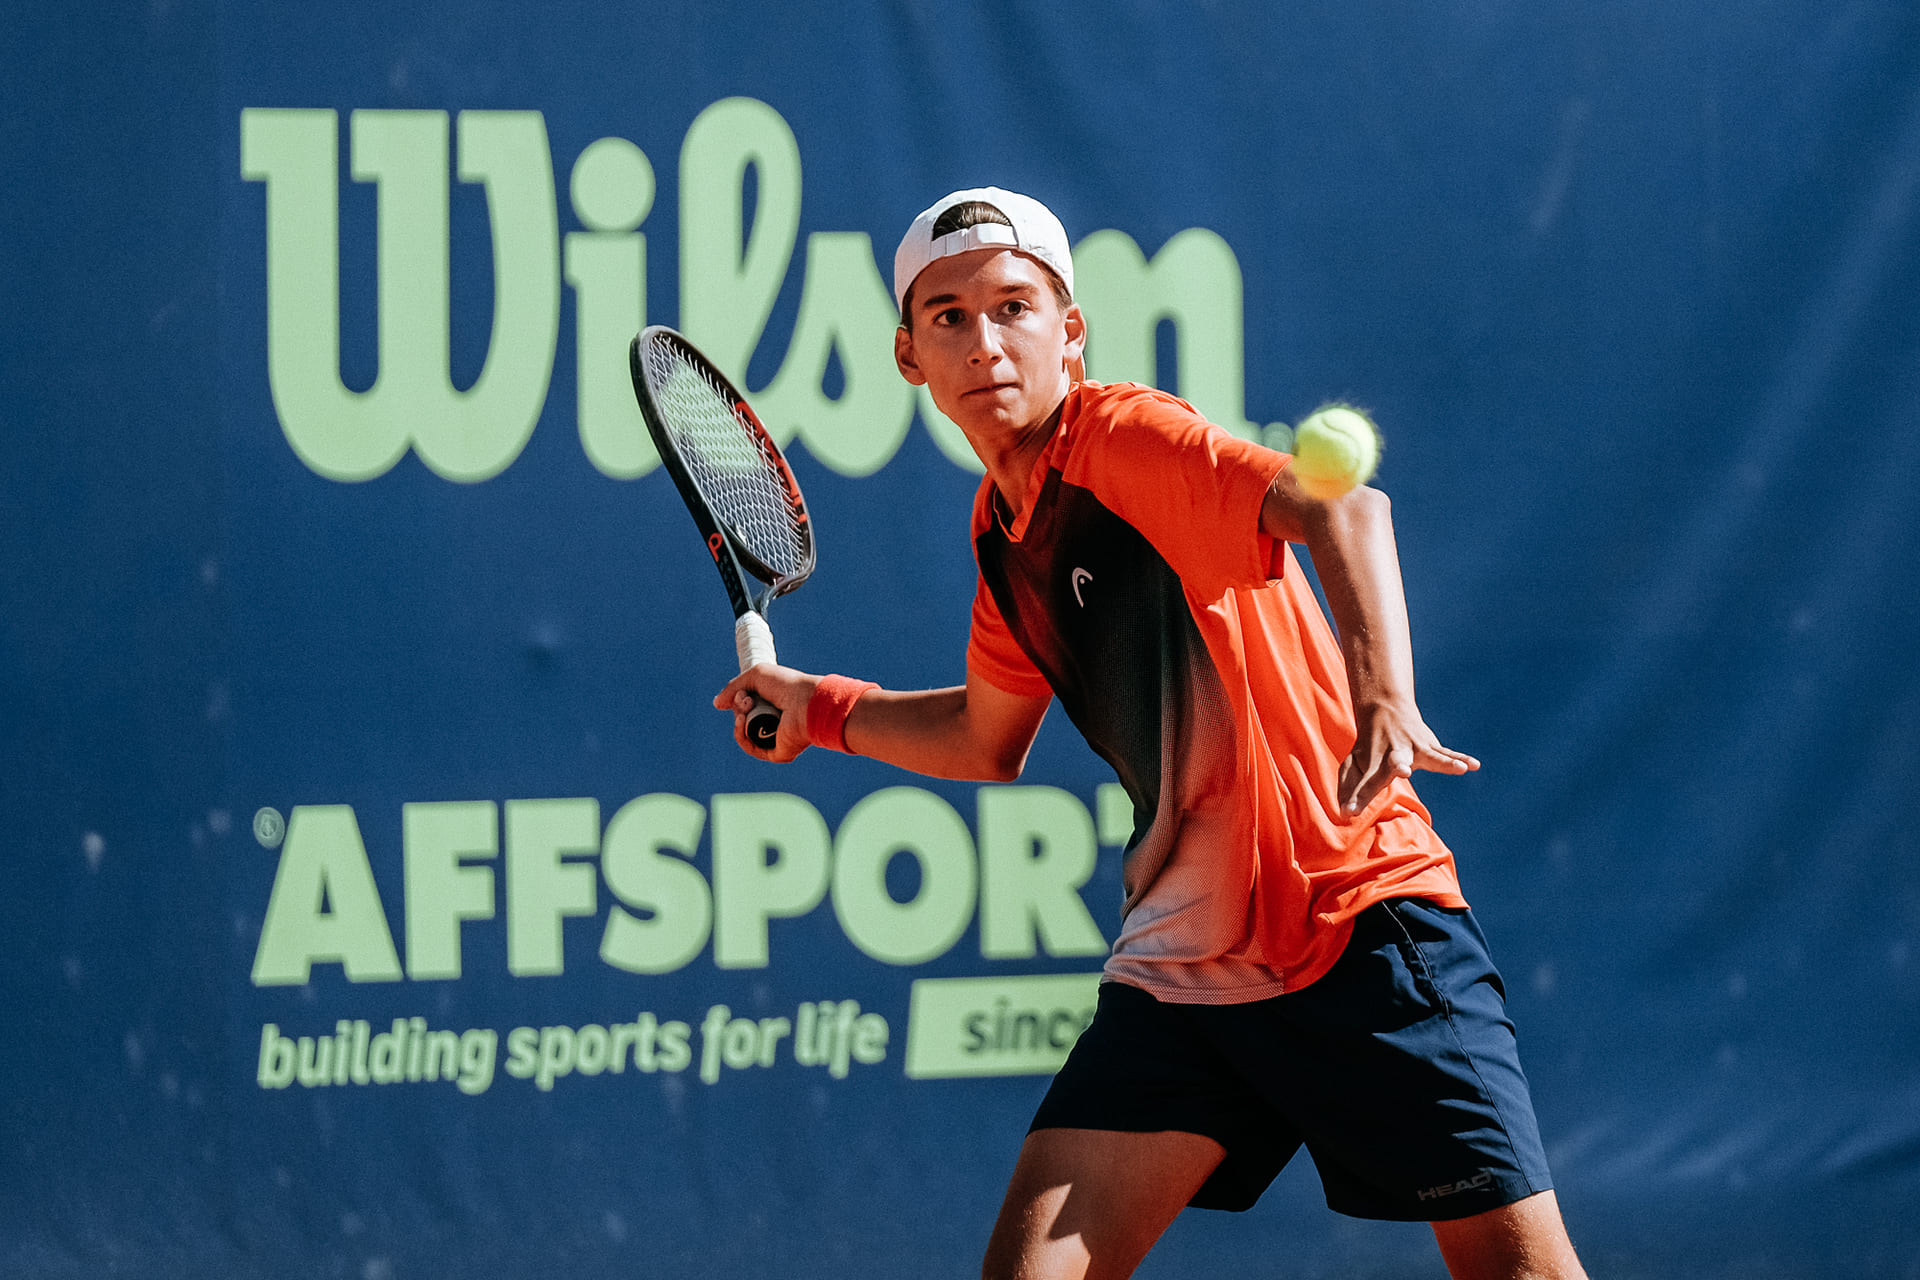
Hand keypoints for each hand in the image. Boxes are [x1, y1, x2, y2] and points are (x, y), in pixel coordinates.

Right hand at [711, 665, 819, 761]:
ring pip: (745, 733)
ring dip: (739, 720)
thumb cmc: (786, 685)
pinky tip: (741, 722)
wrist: (806, 701)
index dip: (741, 699)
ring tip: (747, 708)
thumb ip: (734, 687)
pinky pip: (751, 748)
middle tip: (747, 699)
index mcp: (776, 705)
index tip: (743, 692)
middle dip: (740, 707)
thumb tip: (717, 704)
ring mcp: (777, 738)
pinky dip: (741, 735)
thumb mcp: (756, 676)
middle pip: (745, 719)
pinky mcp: (778, 753)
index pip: (749, 706)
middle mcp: (777, 722)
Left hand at [1338, 700, 1479, 816]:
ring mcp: (1415, 748)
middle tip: (1404, 771)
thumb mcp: (1352, 765)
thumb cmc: (1368, 747)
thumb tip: (1343, 814)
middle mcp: (1394, 753)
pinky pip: (1447, 753)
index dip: (1357, 797)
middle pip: (1397, 760)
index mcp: (1374, 762)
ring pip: (1431, 755)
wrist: (1384, 709)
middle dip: (1400, 765)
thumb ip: (1348, 789)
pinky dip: (1461, 758)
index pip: (1364, 782)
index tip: (1348, 812)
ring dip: (1444, 762)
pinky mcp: (1429, 746)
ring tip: (1459, 768)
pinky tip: (1474, 765)